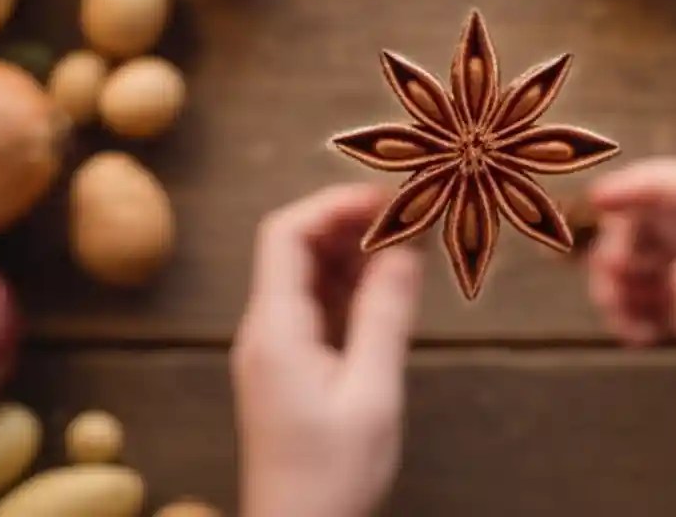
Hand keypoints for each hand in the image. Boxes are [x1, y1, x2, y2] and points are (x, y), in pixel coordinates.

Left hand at [232, 185, 422, 516]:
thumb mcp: (372, 393)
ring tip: (409, 250)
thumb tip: (405, 249)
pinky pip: (318, 310)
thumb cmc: (332, 476)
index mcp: (275, 330)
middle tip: (410, 219)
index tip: (387, 198)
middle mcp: (266, 332)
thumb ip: (386, 316)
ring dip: (355, 258)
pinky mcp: (291, 370)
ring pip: (310, 279)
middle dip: (351, 226)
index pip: (286, 235)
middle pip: (296, 250)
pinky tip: (391, 293)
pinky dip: (353, 292)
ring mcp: (276, 351)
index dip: (333, 204)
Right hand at [586, 159, 675, 516]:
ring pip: (651, 250)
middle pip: (666, 213)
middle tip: (609, 287)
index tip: (600, 202)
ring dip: (619, 274)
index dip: (650, 181)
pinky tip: (634, 338)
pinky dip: (628, 302)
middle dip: (624, 237)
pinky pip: (650, 287)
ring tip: (620, 321)